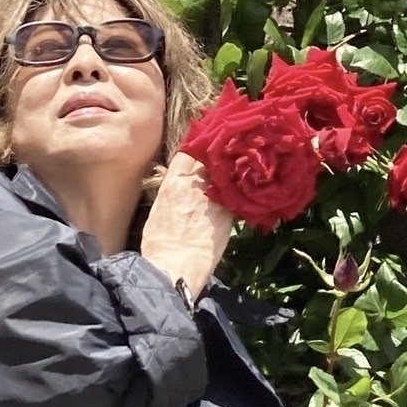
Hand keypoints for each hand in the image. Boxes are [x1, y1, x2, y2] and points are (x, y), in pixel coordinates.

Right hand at [140, 152, 234, 301]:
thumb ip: (173, 192)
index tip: (207, 137)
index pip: (189, 150)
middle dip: (219, 150)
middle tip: (230, 143)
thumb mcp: (159, 210)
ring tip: (243, 159)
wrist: (172, 268)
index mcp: (173, 182)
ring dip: (233, 166)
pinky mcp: (228, 213)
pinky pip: (238, 192)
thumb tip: (183, 186)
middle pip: (211, 156)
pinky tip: (247, 185)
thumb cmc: (158, 245)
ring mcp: (213, 197)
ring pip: (228, 172)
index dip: (199, 142)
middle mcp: (195, 184)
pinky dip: (241, 187)